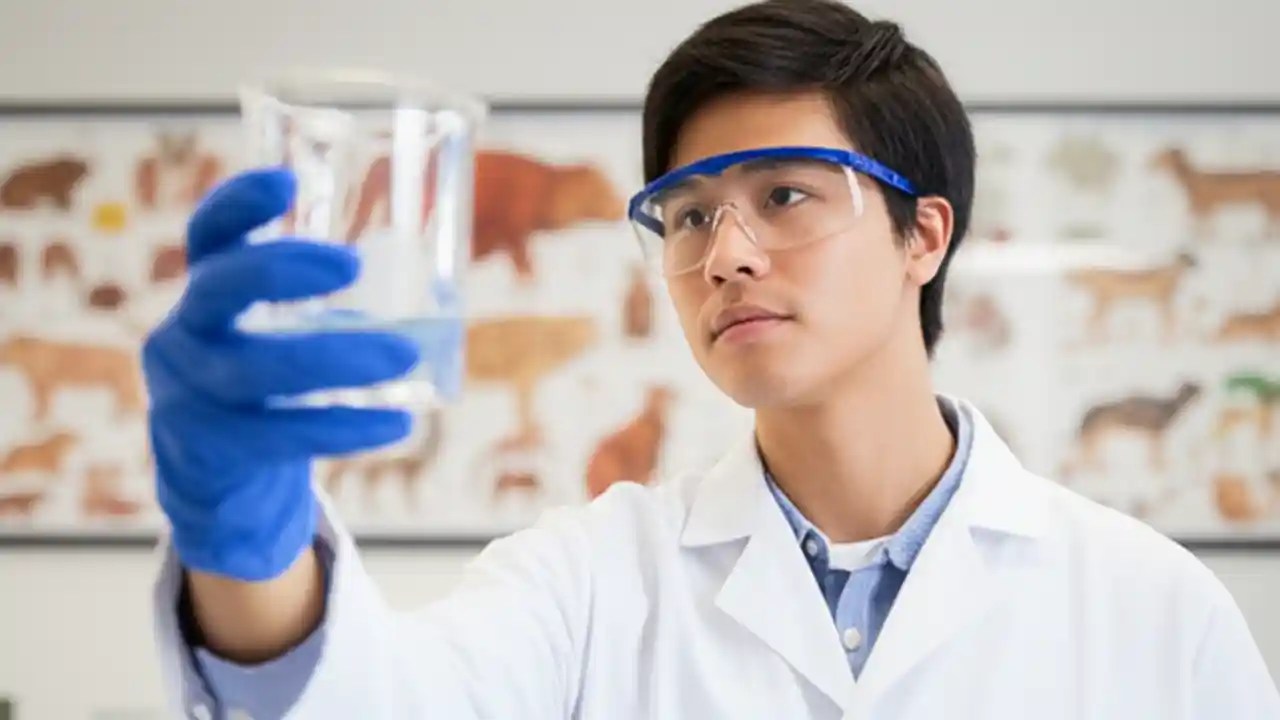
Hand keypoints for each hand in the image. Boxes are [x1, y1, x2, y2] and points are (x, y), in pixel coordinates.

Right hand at [143, 168, 419, 580]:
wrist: (223, 493)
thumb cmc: (274, 398)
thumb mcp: (287, 343)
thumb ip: (336, 314)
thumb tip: (442, 287)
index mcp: (207, 295)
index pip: (208, 235)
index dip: (238, 204)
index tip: (288, 181)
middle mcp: (184, 336)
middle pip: (218, 288)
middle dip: (282, 269)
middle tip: (352, 264)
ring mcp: (187, 395)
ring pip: (254, 369)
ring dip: (335, 358)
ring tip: (404, 354)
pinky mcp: (209, 452)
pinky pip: (279, 436)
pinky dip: (344, 428)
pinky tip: (397, 423)